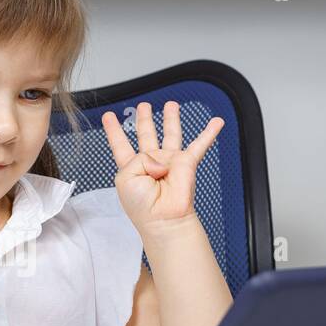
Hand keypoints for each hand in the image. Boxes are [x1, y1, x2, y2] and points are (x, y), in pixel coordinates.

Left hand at [103, 101, 223, 235]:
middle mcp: (150, 163)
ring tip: (171, 105)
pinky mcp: (186, 163)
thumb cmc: (142, 207)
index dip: (114, 130)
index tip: (109, 116)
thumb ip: (138, 159)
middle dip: (144, 119)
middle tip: (143, 106)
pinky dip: (209, 133)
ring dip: (171, 119)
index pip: (121, 144)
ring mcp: (169, 162)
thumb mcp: (125, 178)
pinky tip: (216, 122)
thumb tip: (161, 159)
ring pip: (170, 134)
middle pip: (146, 134)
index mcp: (131, 167)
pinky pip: (199, 144)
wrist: (163, 220)